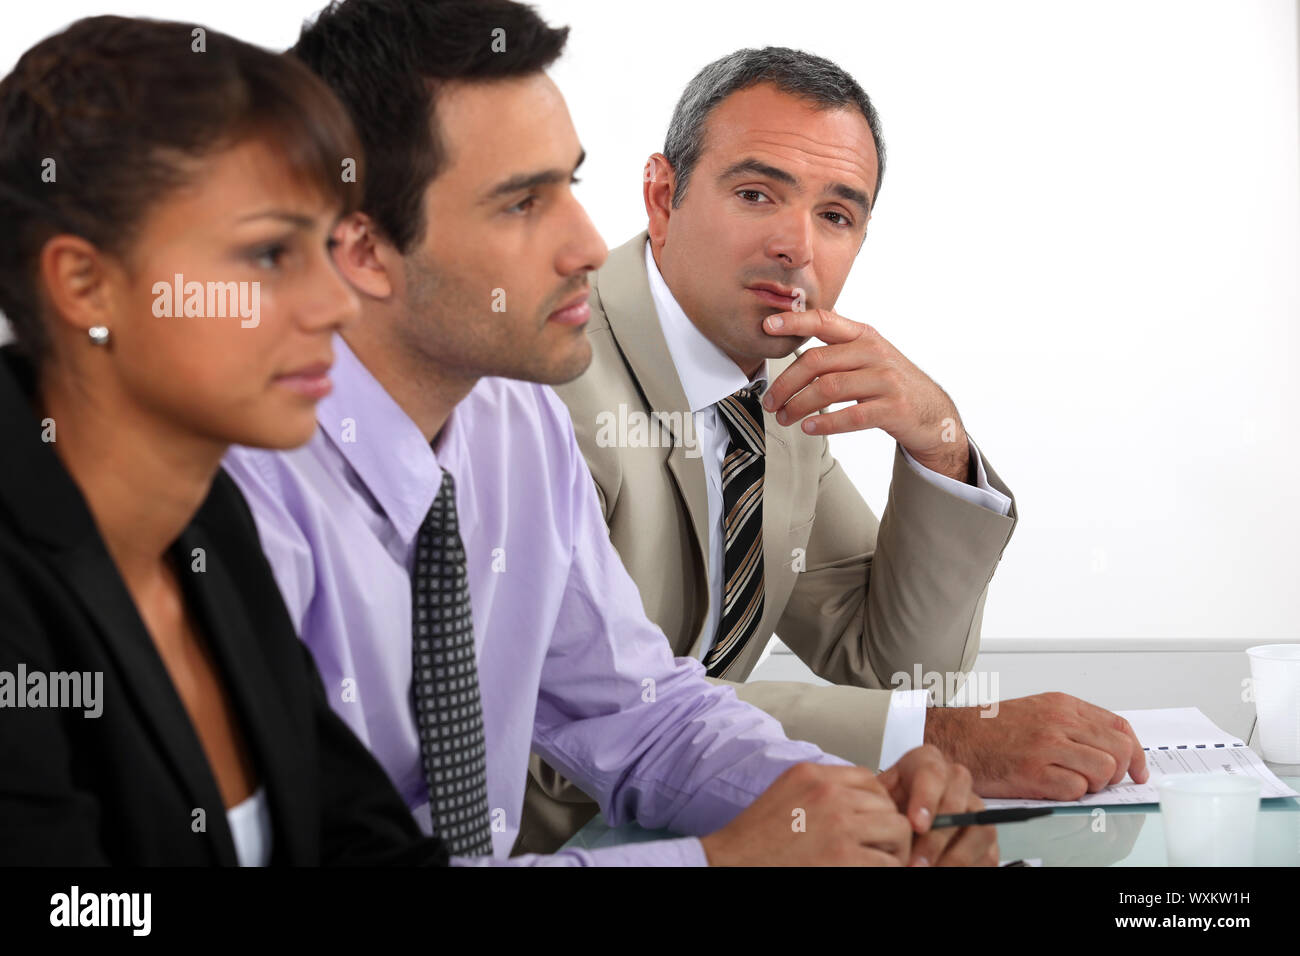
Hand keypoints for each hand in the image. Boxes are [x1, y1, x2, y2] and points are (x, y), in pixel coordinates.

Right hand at [698, 763, 912, 865]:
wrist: (734, 863)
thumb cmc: (756, 839)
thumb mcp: (786, 794)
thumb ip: (819, 790)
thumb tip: (857, 801)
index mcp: (812, 774)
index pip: (869, 779)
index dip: (877, 804)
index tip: (872, 825)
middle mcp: (828, 792)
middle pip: (887, 804)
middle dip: (888, 828)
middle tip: (881, 850)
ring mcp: (839, 823)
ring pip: (897, 829)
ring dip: (894, 850)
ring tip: (881, 863)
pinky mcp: (845, 856)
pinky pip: (888, 862)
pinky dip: (886, 870)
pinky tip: (869, 872)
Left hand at [760, 309, 968, 480]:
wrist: (933, 413)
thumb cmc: (890, 383)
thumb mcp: (868, 354)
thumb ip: (837, 344)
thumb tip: (797, 330)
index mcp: (864, 335)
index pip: (825, 321)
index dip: (794, 322)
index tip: (768, 326)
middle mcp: (874, 352)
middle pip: (817, 361)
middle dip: (786, 382)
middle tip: (771, 400)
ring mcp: (885, 379)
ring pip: (828, 389)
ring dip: (798, 405)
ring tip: (784, 418)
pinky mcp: (893, 407)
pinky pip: (851, 415)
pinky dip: (824, 423)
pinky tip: (809, 427)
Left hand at [876, 744, 997, 866]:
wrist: (894, 821)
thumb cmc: (886, 807)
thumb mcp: (876, 799)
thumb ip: (879, 804)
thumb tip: (881, 821)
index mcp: (925, 763)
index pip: (932, 772)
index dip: (926, 799)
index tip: (916, 825)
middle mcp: (955, 780)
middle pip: (958, 801)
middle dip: (937, 837)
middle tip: (917, 862)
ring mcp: (974, 807)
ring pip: (979, 827)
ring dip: (955, 857)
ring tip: (929, 871)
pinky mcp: (985, 834)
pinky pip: (988, 852)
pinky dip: (968, 866)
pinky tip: (944, 870)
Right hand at [924, 693, 1150, 799]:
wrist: (955, 737)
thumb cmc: (992, 729)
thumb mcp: (1038, 710)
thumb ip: (1073, 723)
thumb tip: (1112, 749)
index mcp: (1062, 705)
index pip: (1120, 727)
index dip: (1136, 753)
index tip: (1136, 770)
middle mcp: (1058, 722)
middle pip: (1119, 750)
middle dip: (1118, 772)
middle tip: (1101, 780)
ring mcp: (1046, 746)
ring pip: (1104, 770)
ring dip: (1095, 784)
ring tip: (1073, 782)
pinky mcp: (1033, 772)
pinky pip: (1076, 789)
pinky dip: (1071, 794)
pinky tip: (1052, 787)